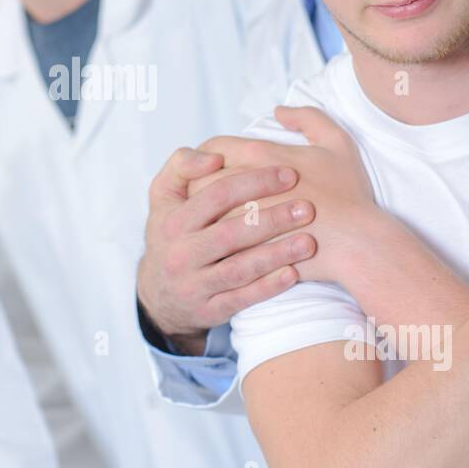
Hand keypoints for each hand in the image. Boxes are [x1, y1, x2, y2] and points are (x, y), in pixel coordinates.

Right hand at [136, 146, 316, 352]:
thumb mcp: (163, 194)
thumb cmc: (171, 233)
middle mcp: (181, 253)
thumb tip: (216, 156)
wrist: (159, 293)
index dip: (254, 182)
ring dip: (276, 255)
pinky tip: (294, 274)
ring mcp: (194, 284)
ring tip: (309, 242)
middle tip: (308, 207)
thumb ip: (182, 164)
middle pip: (230, 233)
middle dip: (272, 219)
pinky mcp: (210, 310)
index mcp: (173, 220)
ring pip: (239, 269)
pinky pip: (242, 299)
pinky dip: (267, 287)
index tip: (290, 174)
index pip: (216, 196)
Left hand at [188, 106, 383, 286]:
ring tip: (211, 221)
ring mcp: (241, 219)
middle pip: (198, 180)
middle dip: (198, 187)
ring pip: (201, 214)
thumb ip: (308, 118)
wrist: (357, 243)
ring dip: (202, 216)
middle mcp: (244, 185)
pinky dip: (213, 243)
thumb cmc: (348, 194)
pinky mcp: (244, 250)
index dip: (206, 155)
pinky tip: (222, 246)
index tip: (213, 166)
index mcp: (260, 155)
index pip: (213, 147)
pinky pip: (214, 244)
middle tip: (205, 196)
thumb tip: (279, 111)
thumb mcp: (337, 143)